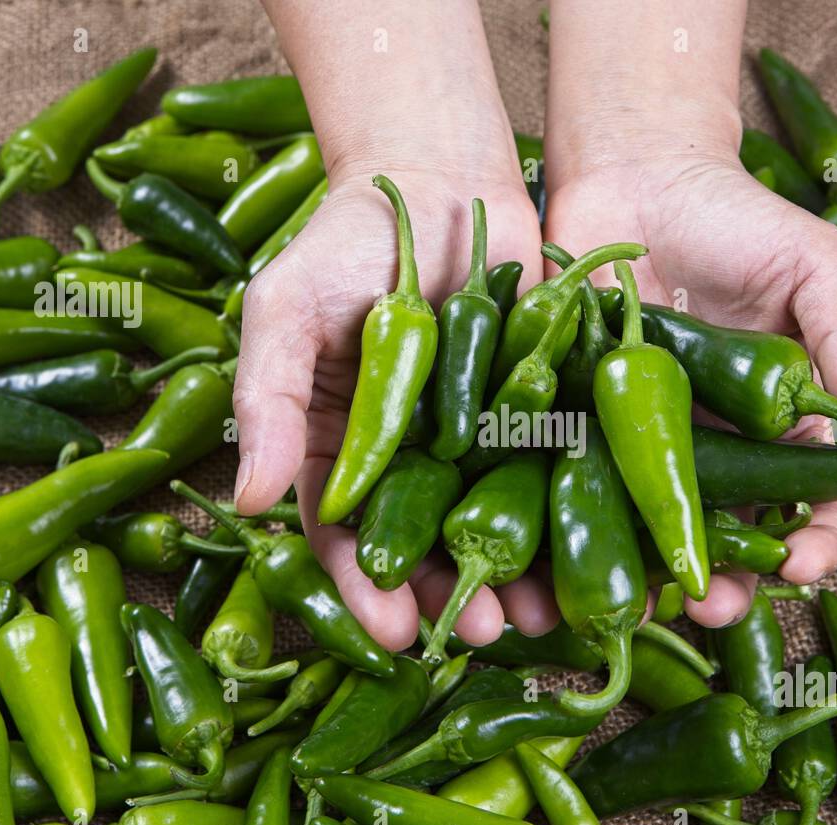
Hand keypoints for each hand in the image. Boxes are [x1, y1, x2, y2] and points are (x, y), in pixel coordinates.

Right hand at [234, 168, 543, 649]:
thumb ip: (267, 398)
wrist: (439, 179)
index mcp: (339, 450)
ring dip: (514, 579)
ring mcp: (475, 444)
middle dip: (451, 599)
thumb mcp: (287, 309)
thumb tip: (249, 499)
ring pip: (492, 529)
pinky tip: (587, 555)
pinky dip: (568, 520)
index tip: (392, 631)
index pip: (345, 536)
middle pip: (427, 550)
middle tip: (480, 633)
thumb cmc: (346, 240)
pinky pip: (551, 477)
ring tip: (537, 616)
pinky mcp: (537, 416)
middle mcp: (407, 461)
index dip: (366, 589)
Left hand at [544, 152, 836, 626]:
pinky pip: (583, 487)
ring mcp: (647, 439)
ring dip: (657, 577)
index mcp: (782, 420)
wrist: (633, 174)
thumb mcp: (811, 266)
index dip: (815, 540)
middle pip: (732, 535)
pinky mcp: (582, 423)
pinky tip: (577, 562)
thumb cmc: (735, 216)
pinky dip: (580, 530)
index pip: (813, 499)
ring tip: (652, 605)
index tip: (802, 562)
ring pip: (657, 530)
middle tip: (718, 608)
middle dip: (732, 583)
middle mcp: (716, 444)